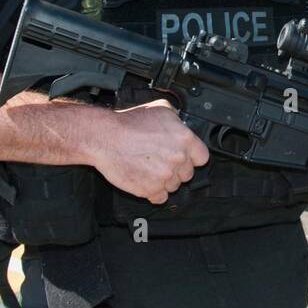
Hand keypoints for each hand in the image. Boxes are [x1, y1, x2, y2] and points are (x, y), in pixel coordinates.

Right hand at [88, 99, 210, 203]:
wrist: (105, 137)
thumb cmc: (129, 123)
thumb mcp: (161, 109)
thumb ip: (177, 120)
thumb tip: (182, 124)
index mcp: (185, 140)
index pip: (202, 157)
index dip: (193, 157)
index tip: (185, 157)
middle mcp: (178, 159)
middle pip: (187, 174)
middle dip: (176, 169)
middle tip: (161, 161)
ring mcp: (165, 176)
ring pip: (173, 186)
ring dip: (165, 180)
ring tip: (150, 168)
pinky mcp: (150, 190)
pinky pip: (160, 198)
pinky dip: (154, 192)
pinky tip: (147, 180)